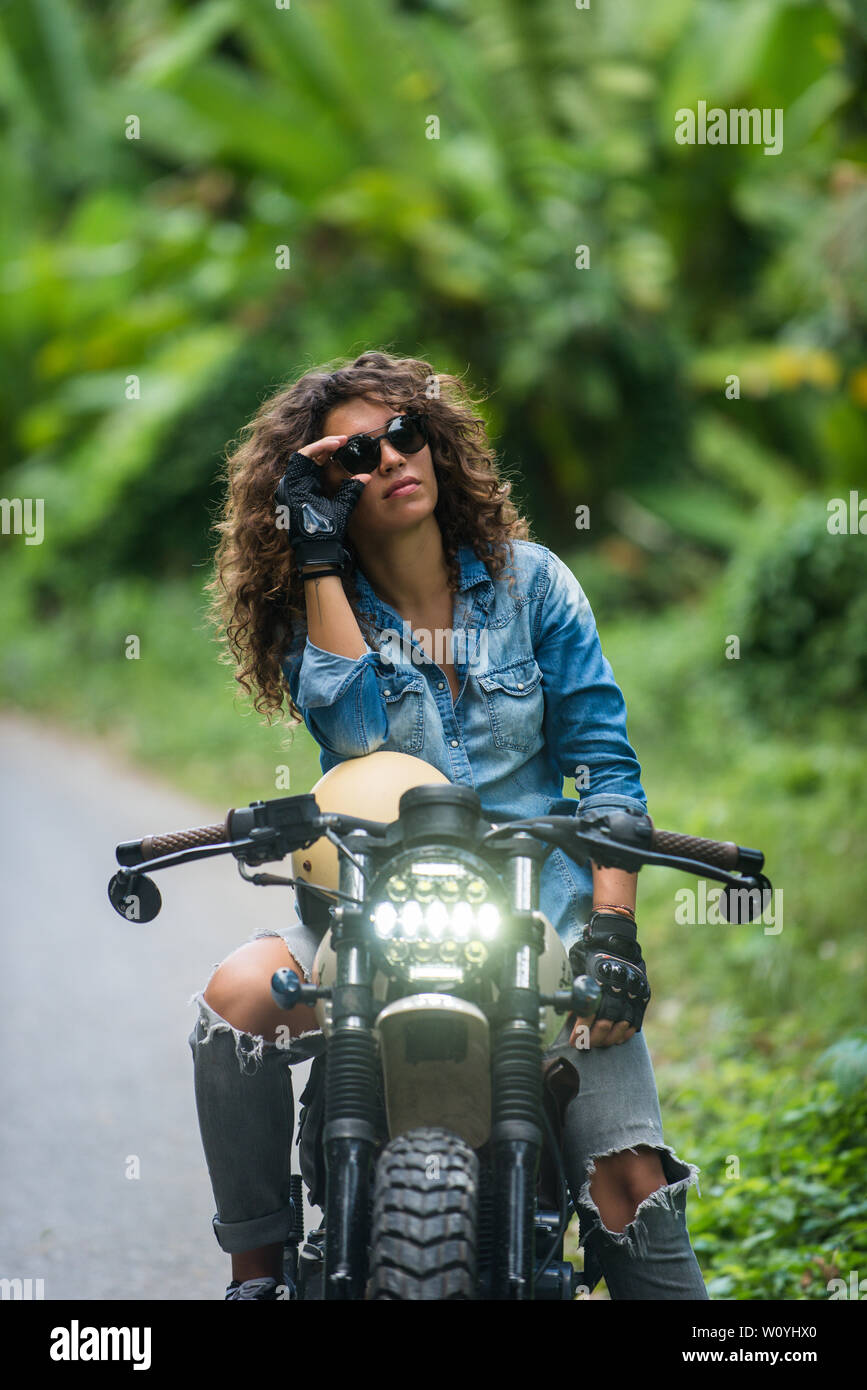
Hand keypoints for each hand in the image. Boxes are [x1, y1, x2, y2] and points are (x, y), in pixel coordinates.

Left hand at [274, 435, 373, 570]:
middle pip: (304, 458)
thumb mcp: (340, 509)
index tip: (340, 441)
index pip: (305, 455)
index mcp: (294, 486)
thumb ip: (351, 490)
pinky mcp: (294, 499)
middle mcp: (288, 487)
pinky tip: (330, 467)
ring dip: (320, 458)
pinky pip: (304, 477)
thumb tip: (365, 476)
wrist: (314, 556)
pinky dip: (317, 470)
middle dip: (323, 449)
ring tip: (337, 451)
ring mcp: (289, 493)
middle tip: (341, 443)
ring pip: (304, 467)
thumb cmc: (323, 533)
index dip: (323, 444)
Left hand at [567, 912, 649, 1048]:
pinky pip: (636, 1020)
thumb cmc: (592, 951)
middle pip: (606, 1024)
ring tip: (600, 1043)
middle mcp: (617, 988)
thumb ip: (575, 987)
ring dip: (610, 1038)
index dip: (581, 1030)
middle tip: (585, 1044)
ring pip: (622, 1025)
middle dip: (594, 1038)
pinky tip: (618, 1038)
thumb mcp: (578, 966)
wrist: (616, 937)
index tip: (574, 1040)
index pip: (589, 1013)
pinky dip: (627, 1032)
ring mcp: (632, 992)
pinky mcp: (642, 994)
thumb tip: (565, 1009)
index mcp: (599, 981)